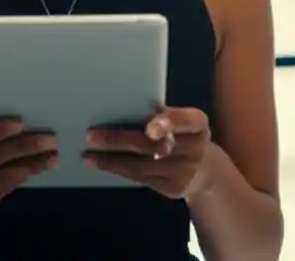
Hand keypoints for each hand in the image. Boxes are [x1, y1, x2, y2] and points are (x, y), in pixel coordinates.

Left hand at [83, 107, 211, 198]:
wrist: (205, 171)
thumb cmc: (182, 134)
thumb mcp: (181, 121)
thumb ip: (160, 115)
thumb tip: (118, 106)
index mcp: (197, 124)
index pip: (184, 120)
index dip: (168, 123)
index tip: (149, 127)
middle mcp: (195, 148)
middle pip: (154, 145)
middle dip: (121, 140)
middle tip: (92, 136)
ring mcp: (186, 172)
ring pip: (143, 165)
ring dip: (112, 160)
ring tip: (89, 154)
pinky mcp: (173, 188)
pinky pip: (141, 178)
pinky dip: (118, 170)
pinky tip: (101, 164)